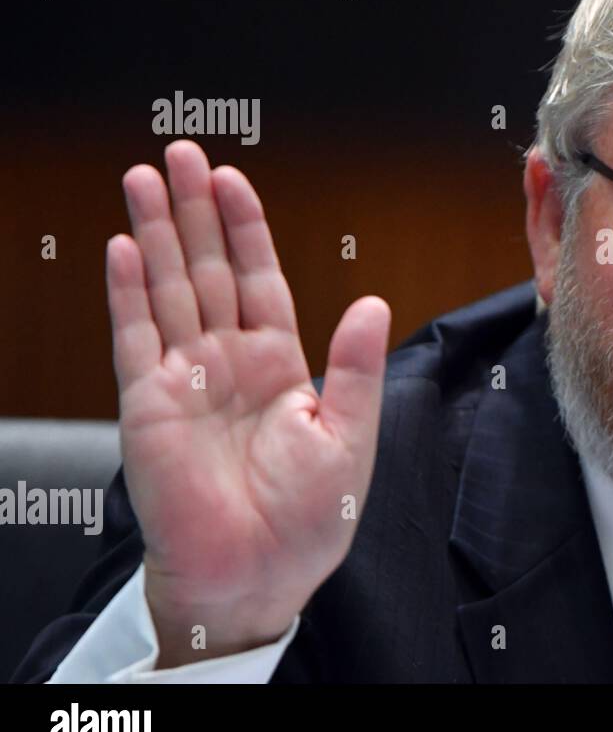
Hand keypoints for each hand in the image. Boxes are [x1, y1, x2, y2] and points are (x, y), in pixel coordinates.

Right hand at [106, 139, 389, 666]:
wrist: (256, 577)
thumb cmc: (308, 519)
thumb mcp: (349, 436)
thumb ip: (354, 366)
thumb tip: (372, 301)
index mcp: (279, 365)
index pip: (260, 279)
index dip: (246, 229)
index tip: (234, 181)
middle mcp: (228, 362)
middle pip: (208, 270)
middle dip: (195, 212)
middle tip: (182, 154)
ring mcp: (184, 379)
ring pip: (168, 289)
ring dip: (155, 234)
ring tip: (144, 177)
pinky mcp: (146, 404)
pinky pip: (134, 337)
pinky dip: (127, 292)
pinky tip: (122, 246)